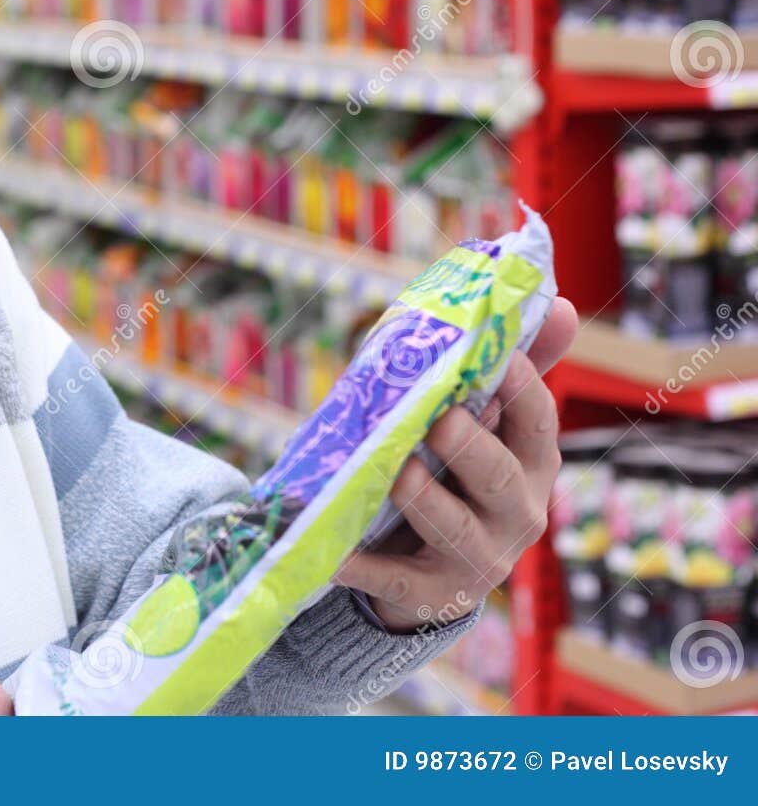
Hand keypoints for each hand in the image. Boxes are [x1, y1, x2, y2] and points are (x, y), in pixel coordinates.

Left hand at [333, 297, 578, 631]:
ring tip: (398, 471)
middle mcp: (517, 514)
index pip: (539, 424)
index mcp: (531, 465)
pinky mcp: (431, 594)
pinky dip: (364, 567)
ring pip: (453, 527)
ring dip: (424, 498)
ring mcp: (477, 558)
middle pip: (500, 479)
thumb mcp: (486, 426)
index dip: (523, 392)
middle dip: (471, 448)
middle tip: (442, 420)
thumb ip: (513, 369)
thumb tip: (562, 305)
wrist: (429, 569)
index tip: (501, 360)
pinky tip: (336, 554)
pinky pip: (395, 580)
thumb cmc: (456, 473)